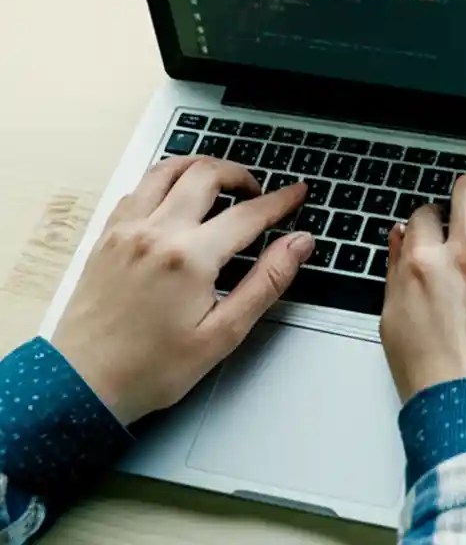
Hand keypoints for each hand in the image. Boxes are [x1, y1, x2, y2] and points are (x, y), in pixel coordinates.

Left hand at [51, 157, 311, 424]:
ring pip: (167, 171)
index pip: (248, 213)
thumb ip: (266, 282)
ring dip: (200, 168)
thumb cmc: (151, 368)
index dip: (280, 201)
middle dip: (241, 174)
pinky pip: (137, 189)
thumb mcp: (223, 333)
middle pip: (205, 175)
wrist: (83, 383)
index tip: (298, 193)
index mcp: (189, 258)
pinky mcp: (107, 237)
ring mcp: (126, 231)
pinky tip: (176, 198)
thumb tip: (297, 245)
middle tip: (260, 192)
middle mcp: (155, 233)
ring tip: (221, 182)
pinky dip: (164, 182)